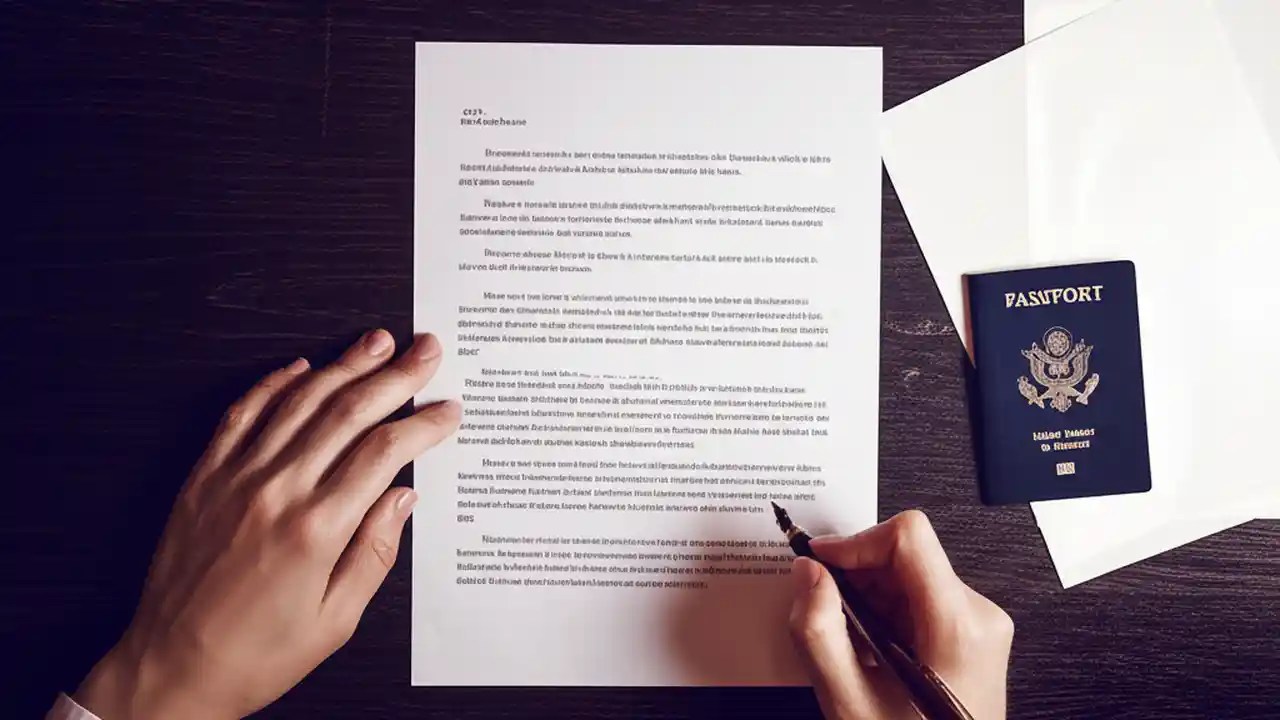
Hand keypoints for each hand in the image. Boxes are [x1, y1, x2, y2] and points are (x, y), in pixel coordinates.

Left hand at [75, 330, 460, 719]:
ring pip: (300, 402)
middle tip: (426, 350)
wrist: (172, 668)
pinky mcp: (204, 477)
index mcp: (317, 529)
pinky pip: (242, 414)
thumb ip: (374, 552)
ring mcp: (236, 478)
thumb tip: (403, 497)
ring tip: (377, 342)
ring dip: (344, 366)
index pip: (385, 453)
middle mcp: (277, 491)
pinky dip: (274, 384)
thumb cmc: (256, 655)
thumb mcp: (335, 621)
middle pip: (349, 412)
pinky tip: (302, 367)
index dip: (424, 423)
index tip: (448, 409)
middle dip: (396, 376)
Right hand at [789, 510, 1013, 719]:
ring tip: (852, 647)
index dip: (855, 541)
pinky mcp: (972, 632)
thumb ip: (818, 632)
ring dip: (868, 597)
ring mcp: (980, 623)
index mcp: (957, 626)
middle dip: (856, 577)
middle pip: (905, 554)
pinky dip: (884, 613)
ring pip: (908, 574)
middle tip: (827, 615)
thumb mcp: (848, 702)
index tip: (820, 562)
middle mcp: (978, 615)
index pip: (908, 536)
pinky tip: (872, 653)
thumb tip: (807, 573)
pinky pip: (918, 597)